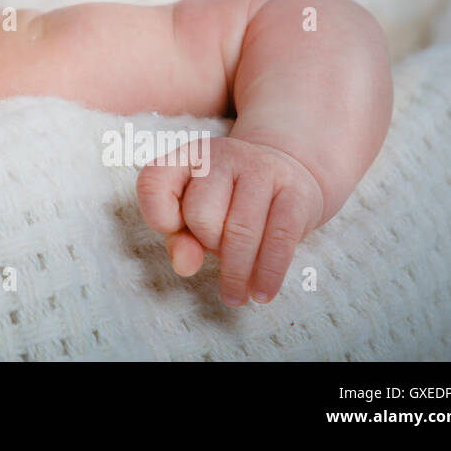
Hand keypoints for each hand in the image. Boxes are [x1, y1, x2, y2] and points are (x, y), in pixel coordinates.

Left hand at [135, 135, 323, 305]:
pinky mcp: (296, 192)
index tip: (173, 231)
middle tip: (219, 254)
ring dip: (236, 273)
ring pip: (240, 231)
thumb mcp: (195, 213)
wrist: (289, 171)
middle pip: (200, 214)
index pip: (154, 181)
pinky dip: (267, 273)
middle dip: (207, 244)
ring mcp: (262, 169)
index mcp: (187, 156)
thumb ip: (179, 238)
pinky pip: (279, 240)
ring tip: (235, 296)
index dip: (157, 214)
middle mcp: (223, 156)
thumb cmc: (230, 201)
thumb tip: (185, 266)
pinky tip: (261, 293)